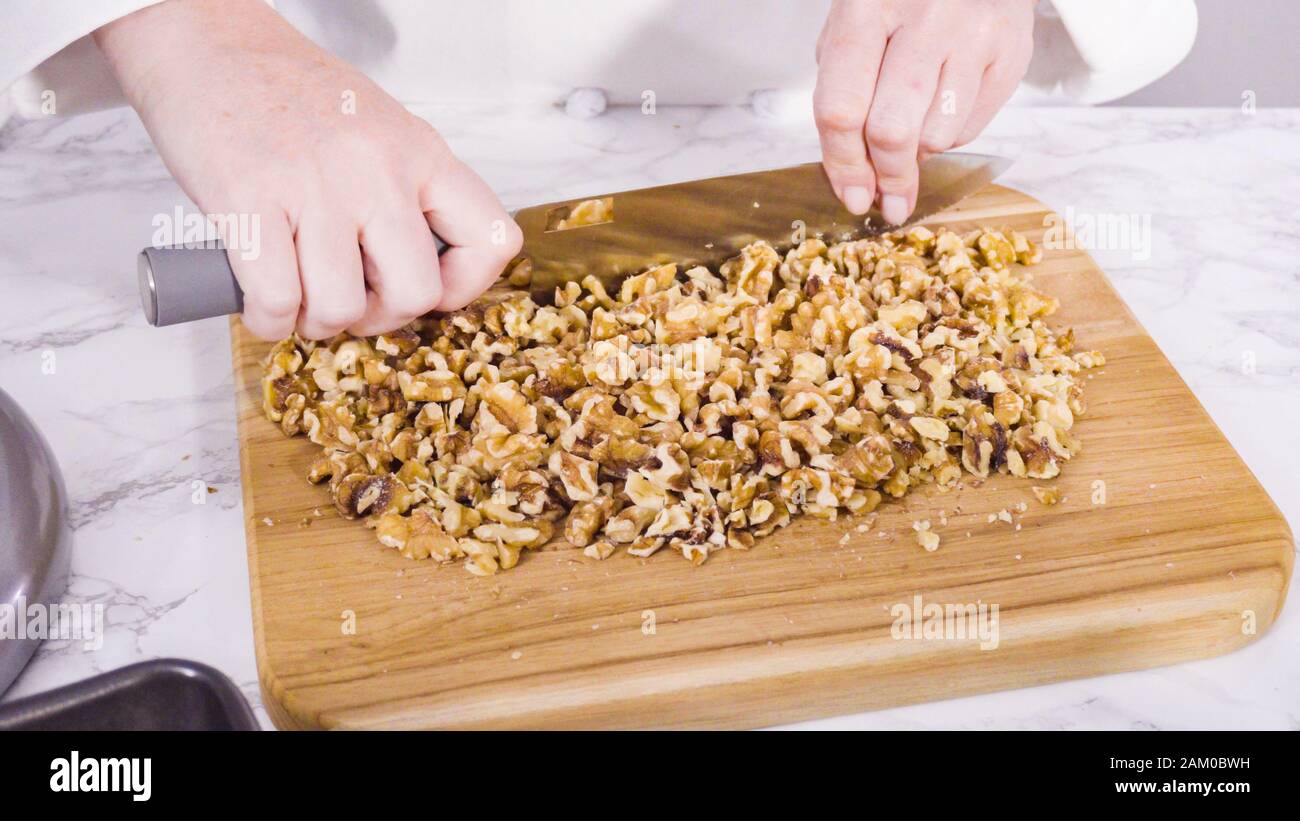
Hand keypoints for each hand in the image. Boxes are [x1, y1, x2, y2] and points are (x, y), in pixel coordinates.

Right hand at [95, 0, 520, 339]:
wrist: (210, 44)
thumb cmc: (292, 97)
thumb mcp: (381, 132)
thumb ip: (409, 195)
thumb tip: (421, 281)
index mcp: (421, 153)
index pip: (493, 239)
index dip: (465, 286)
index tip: (430, 290)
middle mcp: (378, 168)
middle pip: (415, 293)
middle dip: (380, 318)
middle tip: (352, 302)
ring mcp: (315, 185)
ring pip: (341, 308)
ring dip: (317, 322)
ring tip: (300, 297)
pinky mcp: (249, 200)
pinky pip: (276, 301)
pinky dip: (268, 320)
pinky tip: (264, 304)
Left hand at [813, 0, 1034, 222]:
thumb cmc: (899, 2)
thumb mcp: (853, 31)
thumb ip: (843, 98)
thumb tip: (853, 180)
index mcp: (866, 9)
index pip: (842, 108)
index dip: (842, 165)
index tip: (849, 195)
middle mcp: (924, 17)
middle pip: (891, 131)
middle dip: (885, 177)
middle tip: (886, 196)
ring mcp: (973, 32)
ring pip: (936, 137)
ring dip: (918, 156)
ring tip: (914, 133)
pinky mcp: (1011, 50)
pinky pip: (970, 128)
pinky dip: (948, 135)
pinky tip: (942, 108)